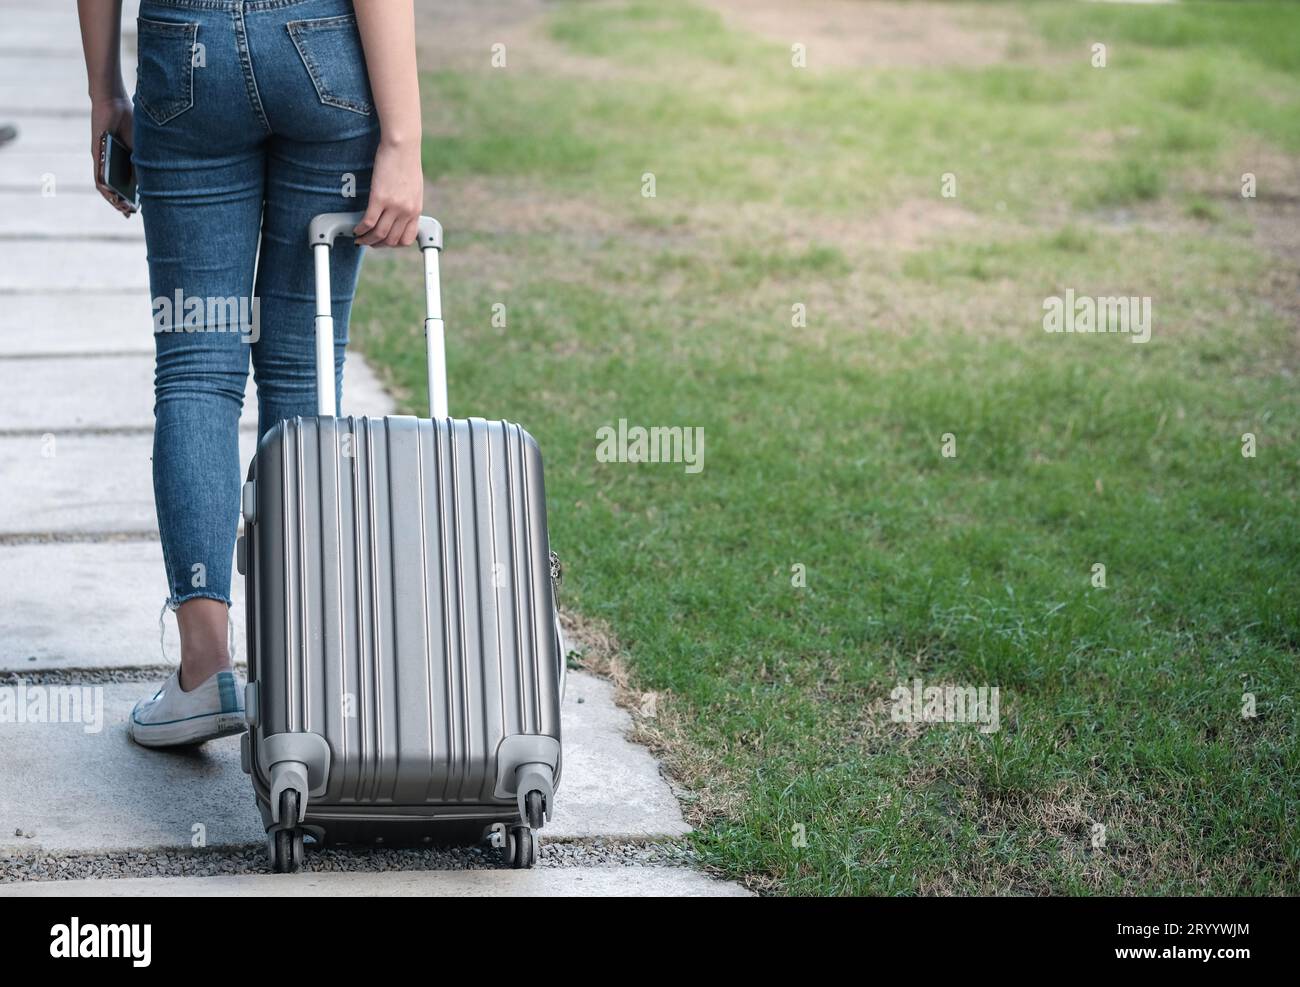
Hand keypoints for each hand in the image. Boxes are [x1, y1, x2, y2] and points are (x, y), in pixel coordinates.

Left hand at [90, 96, 134, 216]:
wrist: (115, 103)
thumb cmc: (130, 121)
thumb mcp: (141, 147)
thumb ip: (142, 164)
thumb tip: (146, 184)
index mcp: (126, 160)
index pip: (128, 184)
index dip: (133, 199)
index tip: (138, 210)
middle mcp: (112, 163)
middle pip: (116, 188)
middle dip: (122, 203)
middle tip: (129, 213)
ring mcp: (103, 160)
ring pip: (105, 185)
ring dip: (112, 198)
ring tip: (120, 207)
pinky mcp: (97, 154)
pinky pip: (98, 175)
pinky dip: (104, 186)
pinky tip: (110, 194)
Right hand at [354, 137, 422, 246]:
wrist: (403, 146)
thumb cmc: (407, 162)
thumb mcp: (414, 188)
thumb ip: (408, 204)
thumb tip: (399, 214)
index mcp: (415, 209)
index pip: (406, 239)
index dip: (393, 244)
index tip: (384, 242)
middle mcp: (406, 211)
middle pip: (390, 240)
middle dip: (377, 244)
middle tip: (367, 241)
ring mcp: (393, 206)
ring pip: (378, 234)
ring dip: (366, 240)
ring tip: (359, 238)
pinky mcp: (379, 198)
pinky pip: (368, 222)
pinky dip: (360, 229)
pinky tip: (355, 229)